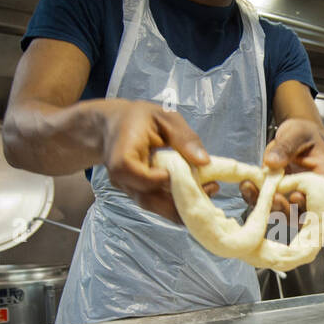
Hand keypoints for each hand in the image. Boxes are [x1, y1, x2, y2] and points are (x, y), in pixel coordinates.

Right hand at [89, 98, 215, 222]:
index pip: (137, 175)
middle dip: (181, 200)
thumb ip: (184, 138)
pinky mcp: (137, 194)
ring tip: (208, 190)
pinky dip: (177, 203)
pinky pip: (156, 204)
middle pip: (148, 200)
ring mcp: (128, 189)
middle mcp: (121, 178)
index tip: (187, 175)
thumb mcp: (164, 117)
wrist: (112, 126)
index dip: (160, 179)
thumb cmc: (138, 118)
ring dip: (182, 205)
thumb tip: (204, 161)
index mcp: (122, 156)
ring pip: (155, 206)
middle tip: (211, 189)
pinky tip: (197, 193)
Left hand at [241, 118, 323, 214]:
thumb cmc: (305, 134)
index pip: (319, 201)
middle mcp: (307, 194)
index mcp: (322, 181)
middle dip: (283, 209)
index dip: (309, 204)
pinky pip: (264, 201)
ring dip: (264, 204)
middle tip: (272, 198)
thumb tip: (272, 161)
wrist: (296, 137)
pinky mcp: (274, 194)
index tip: (295, 196)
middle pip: (299, 214)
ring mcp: (289, 197)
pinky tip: (246, 185)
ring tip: (250, 188)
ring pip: (279, 212)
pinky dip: (253, 197)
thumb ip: (287, 147)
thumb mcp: (298, 134)